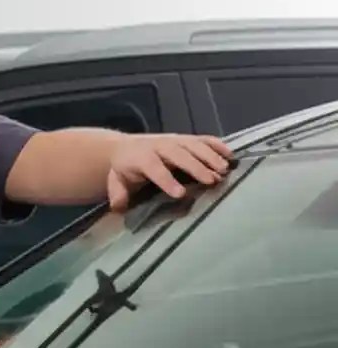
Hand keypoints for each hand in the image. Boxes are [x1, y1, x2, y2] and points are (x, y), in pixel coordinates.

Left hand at [106, 134, 233, 211]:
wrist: (127, 146)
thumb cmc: (125, 169)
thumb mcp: (116, 182)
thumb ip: (118, 195)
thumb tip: (119, 209)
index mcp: (141, 158)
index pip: (155, 168)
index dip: (167, 180)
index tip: (180, 194)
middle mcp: (160, 146)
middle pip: (179, 154)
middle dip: (196, 167)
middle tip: (212, 181)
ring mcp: (175, 140)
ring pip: (194, 145)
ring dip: (211, 157)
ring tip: (225, 171)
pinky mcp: (187, 138)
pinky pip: (204, 139)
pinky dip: (218, 146)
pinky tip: (231, 156)